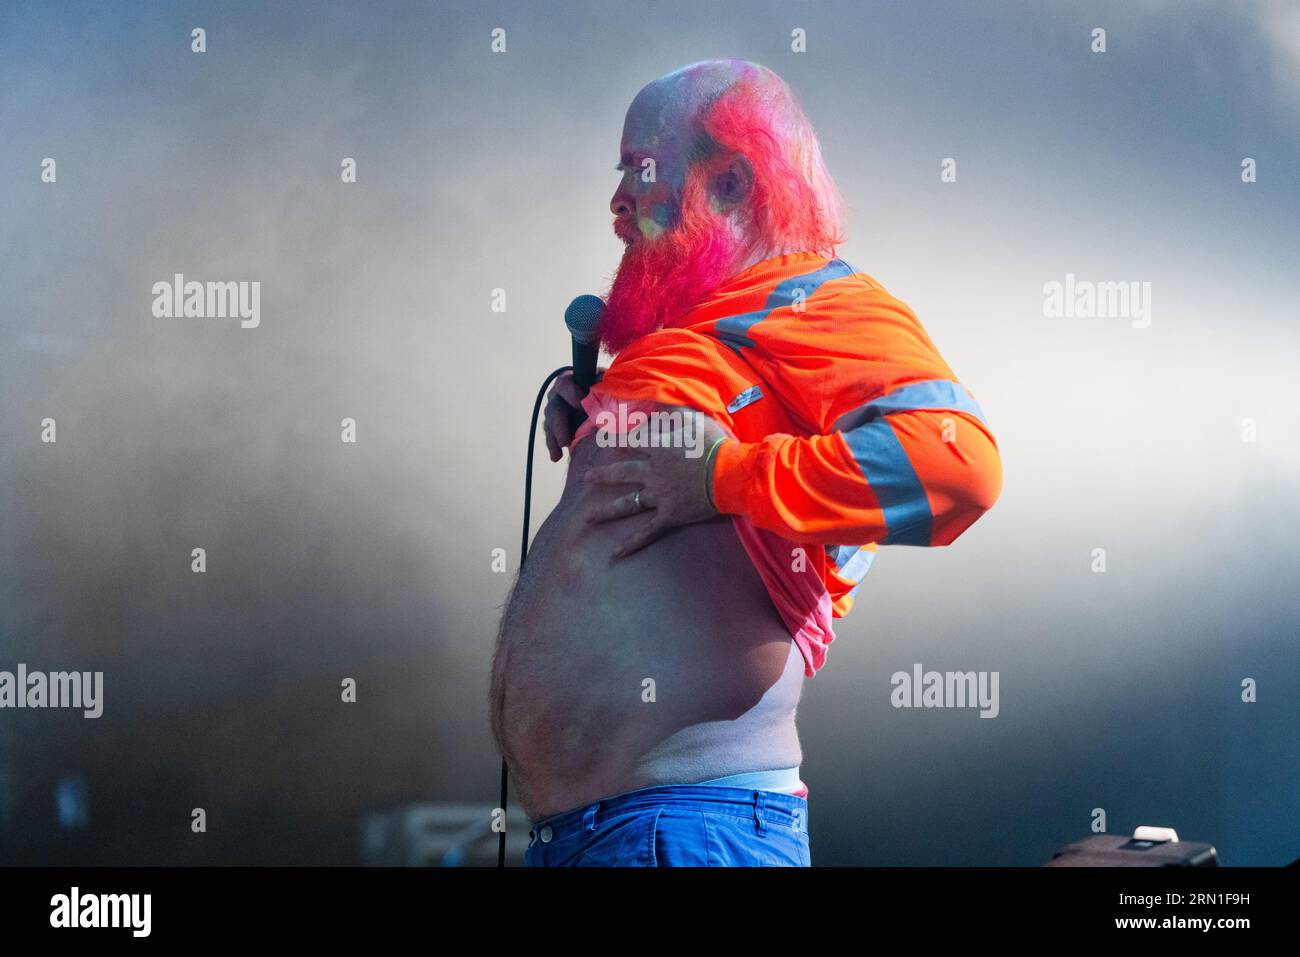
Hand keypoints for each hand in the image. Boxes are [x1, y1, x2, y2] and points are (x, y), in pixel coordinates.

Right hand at [543, 367, 605, 461]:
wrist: (603, 407)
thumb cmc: (604, 391)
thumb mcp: (605, 385)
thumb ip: (605, 386)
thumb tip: (609, 390)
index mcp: (570, 381)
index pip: (564, 384)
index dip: (572, 395)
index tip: (582, 406)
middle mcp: (558, 395)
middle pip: (554, 408)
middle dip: (560, 425)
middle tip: (566, 440)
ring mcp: (554, 411)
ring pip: (550, 423)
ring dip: (554, 439)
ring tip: (559, 452)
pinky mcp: (555, 427)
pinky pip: (551, 436)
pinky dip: (554, 447)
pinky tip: (556, 457)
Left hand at [581, 409, 732, 557]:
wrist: (730, 475)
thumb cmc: (716, 445)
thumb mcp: (695, 419)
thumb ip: (674, 411)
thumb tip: (658, 400)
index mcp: (659, 448)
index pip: (633, 441)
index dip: (619, 439)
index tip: (606, 439)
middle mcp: (653, 472)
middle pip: (622, 473)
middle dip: (602, 475)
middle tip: (586, 477)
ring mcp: (659, 496)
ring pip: (627, 504)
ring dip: (606, 511)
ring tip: (587, 518)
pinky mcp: (669, 516)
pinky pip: (647, 532)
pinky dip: (632, 543)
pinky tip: (616, 553)